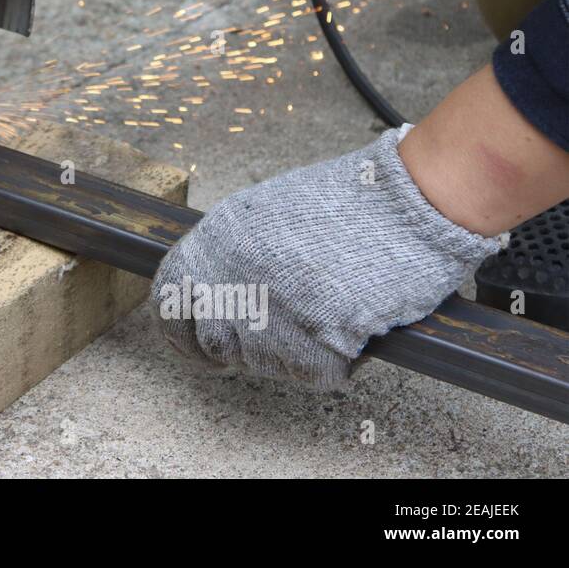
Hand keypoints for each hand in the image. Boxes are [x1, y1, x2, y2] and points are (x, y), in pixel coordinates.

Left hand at [150, 126, 500, 385]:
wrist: (406, 204)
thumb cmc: (347, 202)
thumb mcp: (265, 213)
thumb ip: (230, 254)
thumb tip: (214, 291)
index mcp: (213, 243)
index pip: (168, 303)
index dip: (180, 328)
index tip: (195, 338)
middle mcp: (230, 281)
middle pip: (210, 344)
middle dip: (236, 348)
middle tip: (272, 334)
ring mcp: (266, 317)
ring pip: (262, 362)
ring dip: (290, 350)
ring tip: (324, 311)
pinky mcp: (309, 348)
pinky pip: (308, 373)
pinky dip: (330, 360)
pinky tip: (348, 323)